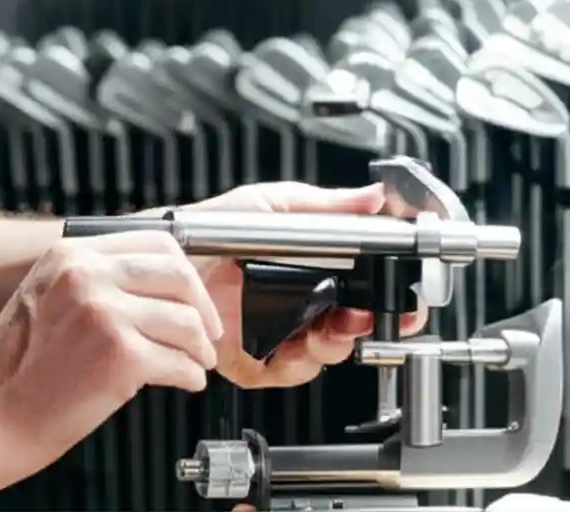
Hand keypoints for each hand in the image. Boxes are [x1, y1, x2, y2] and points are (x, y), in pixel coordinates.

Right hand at [0, 231, 223, 473]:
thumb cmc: (16, 371)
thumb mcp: (45, 298)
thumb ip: (93, 280)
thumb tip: (157, 285)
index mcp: (69, 255)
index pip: (155, 242)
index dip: (185, 273)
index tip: (192, 298)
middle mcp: (86, 275)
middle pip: (179, 275)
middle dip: (203, 308)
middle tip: (207, 334)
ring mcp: (104, 312)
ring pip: (186, 321)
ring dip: (199, 348)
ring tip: (195, 364)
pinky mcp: (120, 355)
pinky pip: (180, 362)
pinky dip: (191, 376)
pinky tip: (184, 382)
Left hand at [184, 182, 428, 388]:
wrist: (167, 254)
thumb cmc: (211, 228)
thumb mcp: (275, 204)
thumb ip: (328, 206)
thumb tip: (375, 198)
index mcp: (309, 270)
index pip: (361, 290)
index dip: (385, 299)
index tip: (403, 300)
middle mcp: (296, 304)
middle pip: (351, 327)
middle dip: (368, 326)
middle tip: (368, 316)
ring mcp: (277, 332)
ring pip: (325, 353)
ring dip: (336, 343)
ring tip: (332, 326)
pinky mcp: (253, 359)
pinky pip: (286, 371)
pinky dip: (297, 363)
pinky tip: (297, 345)